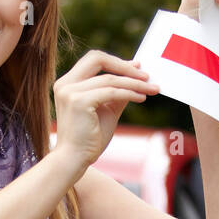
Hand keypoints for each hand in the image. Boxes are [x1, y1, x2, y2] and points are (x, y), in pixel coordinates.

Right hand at [53, 50, 159, 170]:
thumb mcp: (106, 110)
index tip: (138, 67)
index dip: (117, 62)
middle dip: (124, 65)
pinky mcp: (79, 101)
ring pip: (110, 78)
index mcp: (67, 83)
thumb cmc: (89, 139)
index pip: (94, 61)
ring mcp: (70, 91)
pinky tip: (142, 98)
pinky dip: (130, 93)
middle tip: (146, 75)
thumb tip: (136, 78)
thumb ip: (117, 93)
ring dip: (135, 83)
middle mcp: (65, 84)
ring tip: (152, 89)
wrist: (74, 160)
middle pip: (97, 58)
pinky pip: (112, 92)